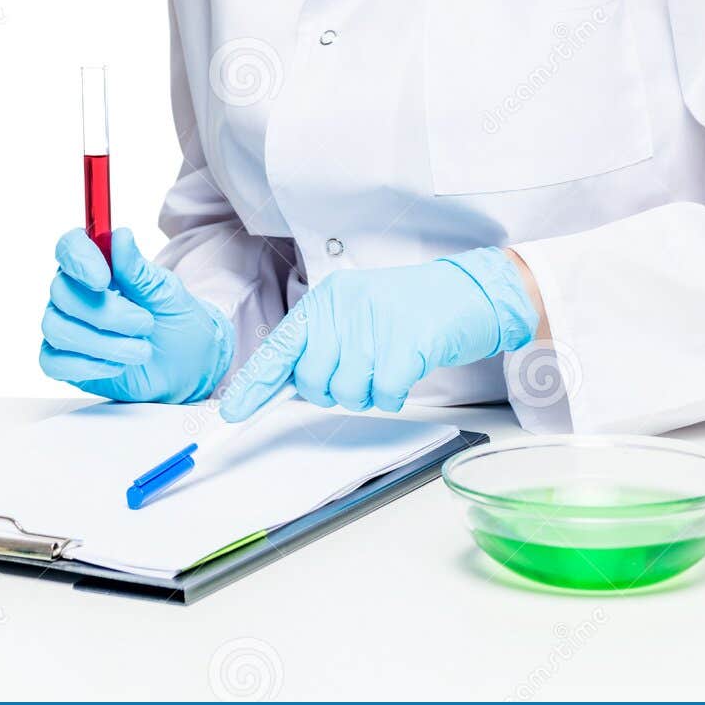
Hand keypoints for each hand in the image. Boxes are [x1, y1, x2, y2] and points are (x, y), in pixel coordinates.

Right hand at [39, 226, 233, 402]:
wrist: (186, 366)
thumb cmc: (176, 321)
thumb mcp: (167, 294)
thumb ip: (139, 270)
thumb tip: (120, 236)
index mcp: (99, 264)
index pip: (70, 246)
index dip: (79, 259)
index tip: (103, 279)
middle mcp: (76, 292)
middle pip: (61, 291)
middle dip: (106, 312)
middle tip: (146, 322)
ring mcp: (67, 326)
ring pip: (57, 328)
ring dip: (102, 343)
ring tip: (141, 350)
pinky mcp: (64, 362)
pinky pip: (53, 362)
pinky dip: (87, 366)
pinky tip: (117, 365)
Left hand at [219, 246, 537, 420]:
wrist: (469, 292)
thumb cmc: (411, 310)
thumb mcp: (357, 315)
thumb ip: (322, 344)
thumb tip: (283, 385)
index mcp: (328, 298)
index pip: (281, 344)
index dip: (255, 383)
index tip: (234, 412)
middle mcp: (347, 305)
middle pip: (314, 379)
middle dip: (333, 389)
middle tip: (362, 371)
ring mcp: (378, 320)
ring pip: (348, 391)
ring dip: (368, 392)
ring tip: (388, 364)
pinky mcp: (411, 339)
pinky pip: (384, 392)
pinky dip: (394, 392)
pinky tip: (406, 370)